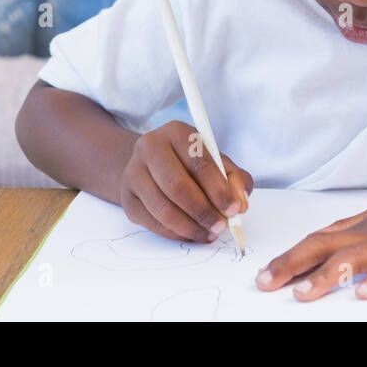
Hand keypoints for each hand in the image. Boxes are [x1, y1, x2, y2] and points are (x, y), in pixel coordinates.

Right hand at [119, 120, 254, 243]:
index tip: (233, 209)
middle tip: (221, 227)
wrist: (152, 166)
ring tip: (209, 234)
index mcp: (176, 132)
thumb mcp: (217, 162)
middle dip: (203, 212)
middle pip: (176, 186)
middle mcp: (149, 147)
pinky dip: (176, 233)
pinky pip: (152, 222)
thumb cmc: (190, 164)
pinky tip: (191, 233)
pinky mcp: (127, 198)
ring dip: (190, 227)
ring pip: (162, 208)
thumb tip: (240, 203)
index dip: (218, 189)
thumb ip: (235, 179)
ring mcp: (133, 173)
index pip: (198, 162)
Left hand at [256, 174, 366, 301]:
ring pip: (352, 256)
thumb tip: (326, 244)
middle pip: (322, 245)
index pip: (317, 239)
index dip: (289, 255)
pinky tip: (363, 293)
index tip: (265, 272)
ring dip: (324, 275)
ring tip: (302, 294)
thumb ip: (355, 230)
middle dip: (291, 264)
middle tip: (265, 282)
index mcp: (362, 225)